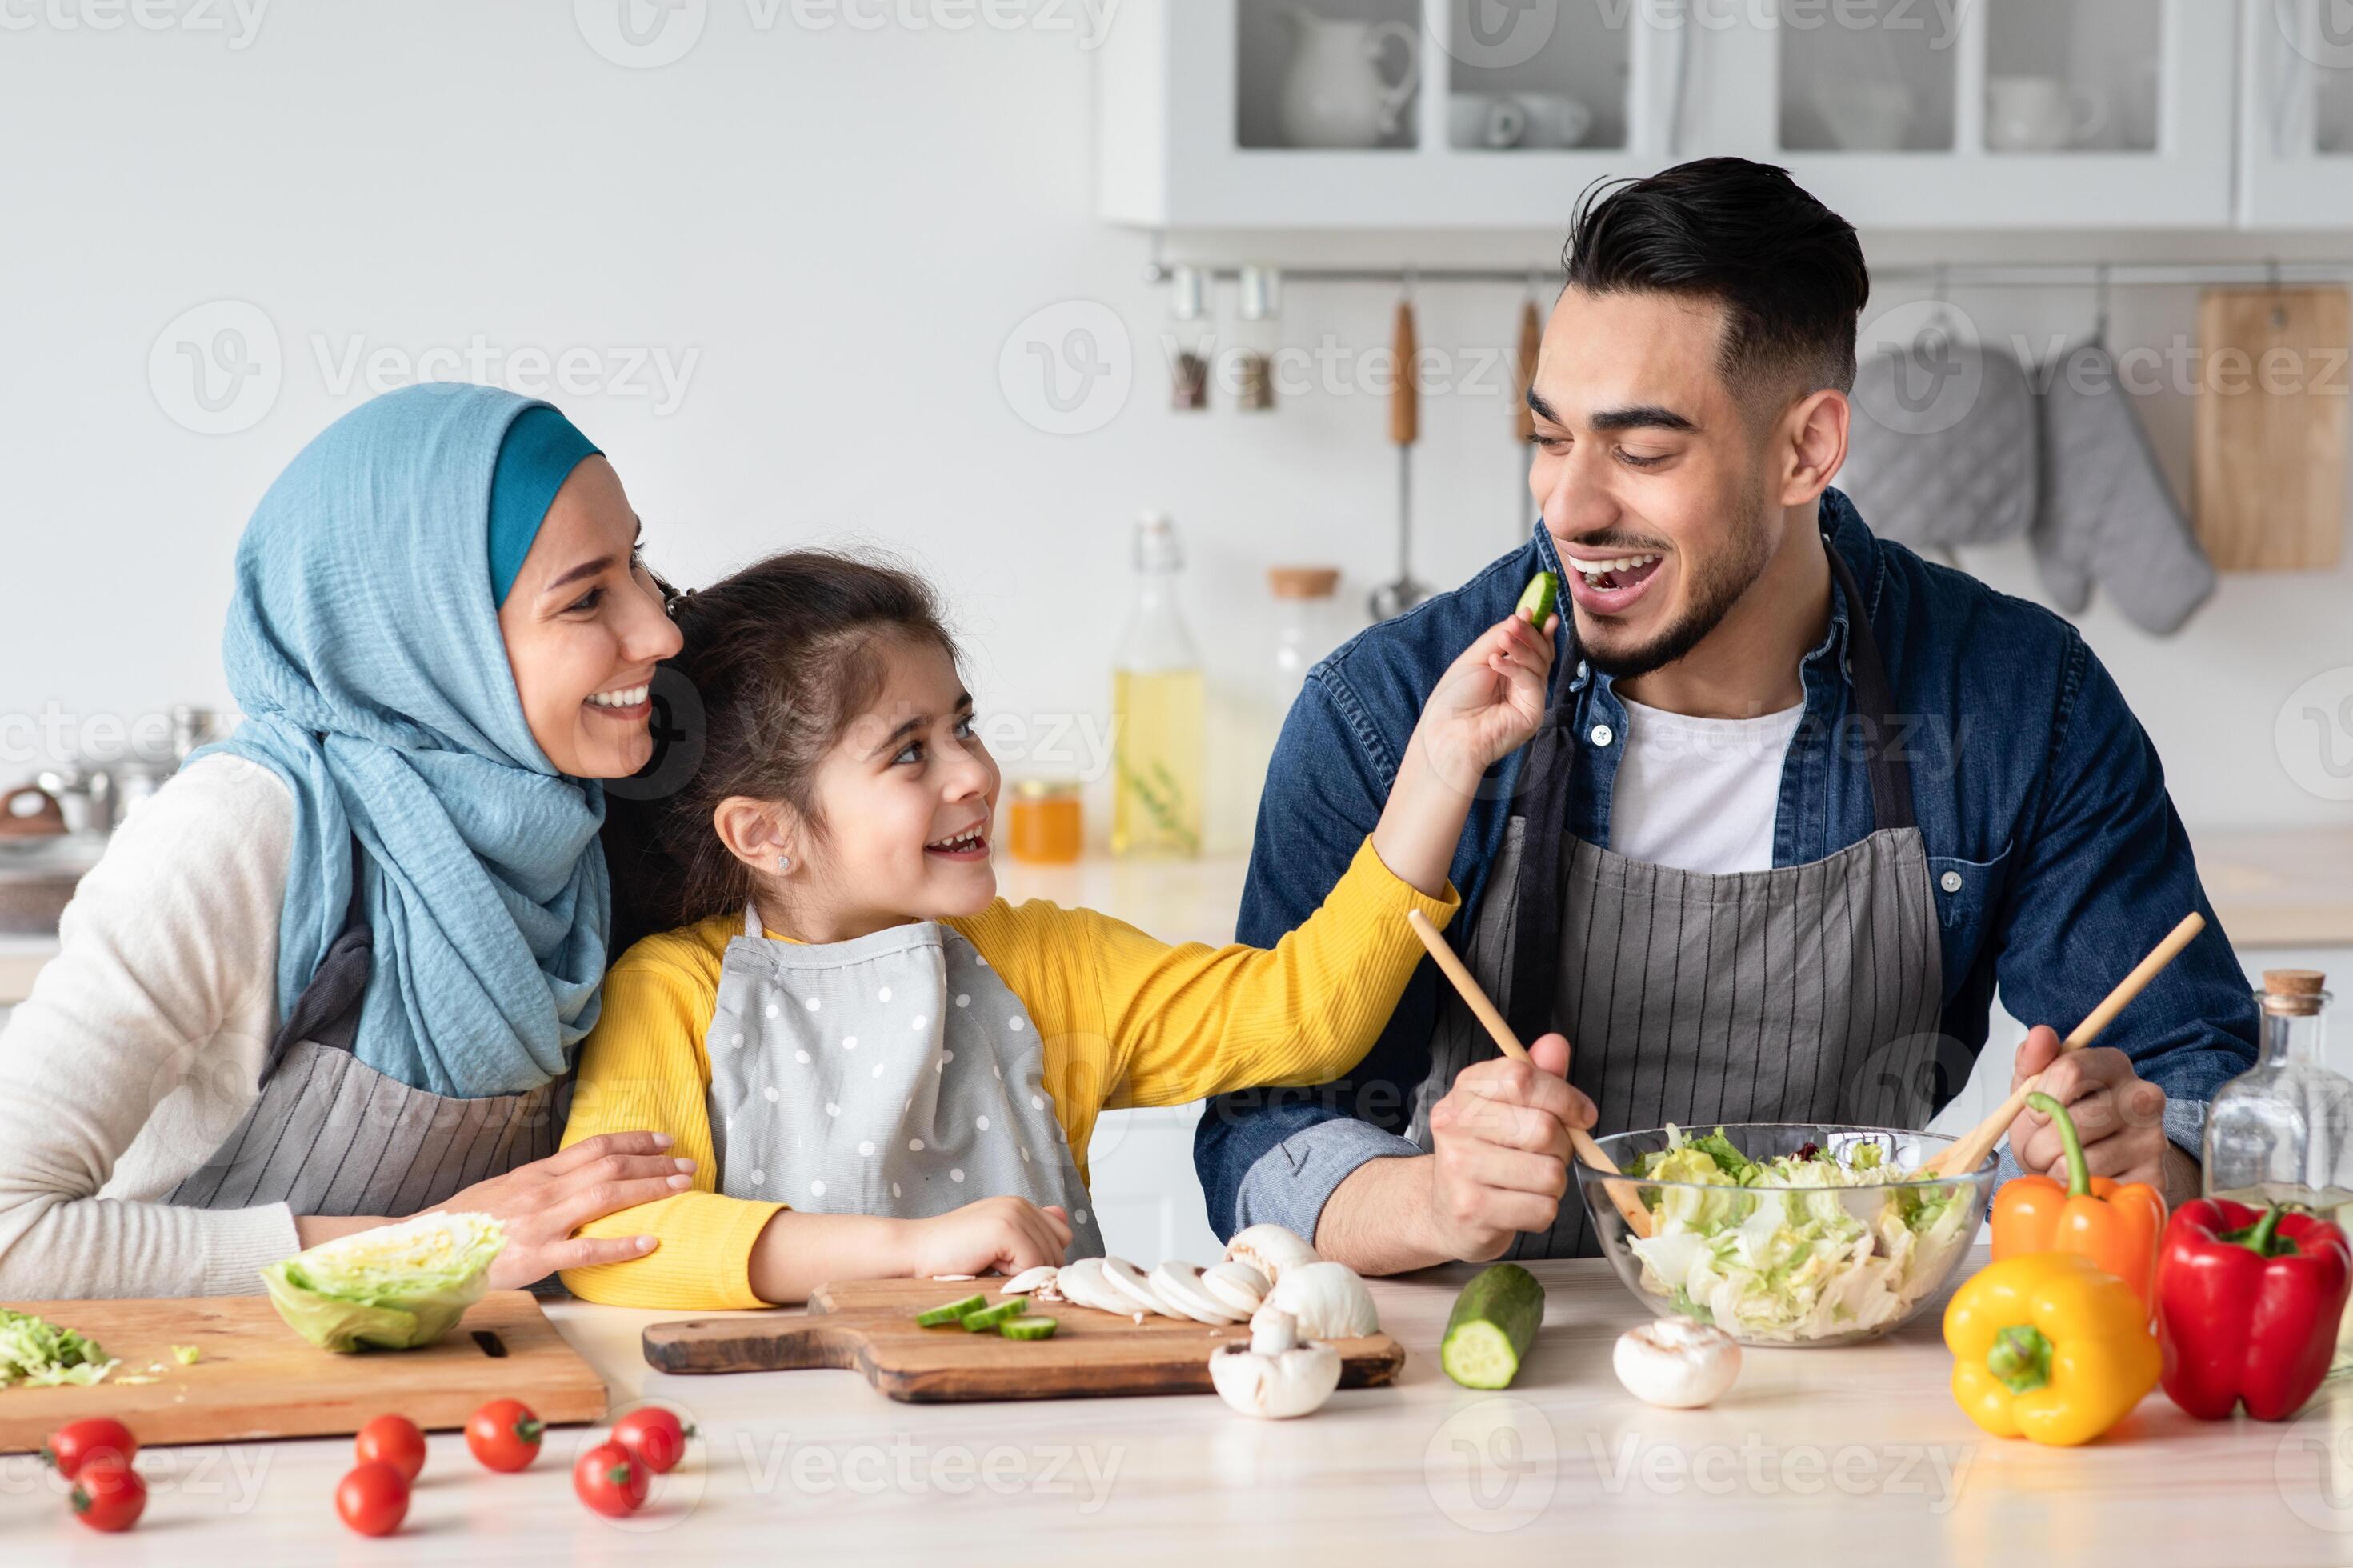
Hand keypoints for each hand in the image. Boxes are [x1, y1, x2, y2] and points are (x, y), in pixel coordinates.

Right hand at [434, 1131, 696, 1290]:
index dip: (635, 1140)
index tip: (666, 1140)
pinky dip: (622, 1245)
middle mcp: (544, 1191)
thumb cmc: (468, 1223)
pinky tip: (650, 1243)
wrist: (427, 1248)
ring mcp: (541, 1222)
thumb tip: (579, 1177)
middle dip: (655, 1163)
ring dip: (650, 1190)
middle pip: (611, 1166)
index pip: (596, 1146)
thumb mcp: (506, 1190)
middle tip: (689, 1166)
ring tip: (683, 1189)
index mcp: (538, 1173)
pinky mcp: (536, 1256)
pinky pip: (586, 1251)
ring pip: (606, 1197)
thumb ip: (543, 1184)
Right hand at [901, 1197, 1072, 1279]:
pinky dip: (1013, 1275)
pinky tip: (987, 1264)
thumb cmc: (953, 1254)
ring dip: (1021, 1272)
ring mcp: (1014, 1213)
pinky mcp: (1006, 1228)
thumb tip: (1065, 1219)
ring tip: (989, 1263)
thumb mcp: (997, 1244)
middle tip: (997, 1265)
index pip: (1061, 1235)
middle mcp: (1021, 1204)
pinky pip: (1032, 1264)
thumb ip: (1030, 1231)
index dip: (1043, 1258)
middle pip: (1059, 1249)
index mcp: (1020, 1205)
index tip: (1013, 1266)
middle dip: (1035, 1267)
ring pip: (1047, 1259)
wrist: (916, 1251)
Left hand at [1406, 608, 1558, 799]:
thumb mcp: (1474, 658)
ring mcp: (1530, 698)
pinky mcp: (1533, 712)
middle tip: (1518, 621)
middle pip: (1540, 652)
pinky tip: (1495, 663)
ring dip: (1522, 647)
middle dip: (1530, 634)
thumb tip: (1524, 614)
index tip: (1538, 612)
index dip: (1536, 629)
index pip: (1531, 646)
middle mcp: (1522, 684)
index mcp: (1509, 671)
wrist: (1446, 734)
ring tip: (1504, 638)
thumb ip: (1498, 637)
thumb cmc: (1454, 699)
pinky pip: (1532, 681)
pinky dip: (1515, 668)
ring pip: (1540, 664)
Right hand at [1421, 1033, 1596, 1261]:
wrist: (1442, 1208)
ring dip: (1554, 1182)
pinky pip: (1542, 1209)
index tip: (1582, 1115)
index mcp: (1466, 1090)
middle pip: (1543, 1129)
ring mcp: (1459, 1168)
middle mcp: (1455, 1124)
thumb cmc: (1485, 1152)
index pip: (1522, 1078)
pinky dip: (1543, 1210)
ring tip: (1533, 1180)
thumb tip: (1555, 1045)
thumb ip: (1536, 1075)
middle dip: (1563, 1147)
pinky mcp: (1471, 1209)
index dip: (1564, 1097)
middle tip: (1549, 1154)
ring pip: (1549, 1173)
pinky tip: (1522, 1203)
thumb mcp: (1505, 1107)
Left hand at [2005, 1027, 2178, 1195]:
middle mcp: (2143, 1096)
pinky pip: (2095, 1188)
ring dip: (2052, 1170)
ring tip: (2060, 1164)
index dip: (2038, 1099)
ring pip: (2079, 1160)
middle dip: (2038, 1143)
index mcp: (2114, 1064)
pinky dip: (2077, 1190)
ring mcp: (2154, 1138)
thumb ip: (2033, 1060)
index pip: (2068, 1071)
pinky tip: (2082, 1181)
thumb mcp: (2039, 1089)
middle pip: (2070, 1120)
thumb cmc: (2063, 1123)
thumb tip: (2040, 1034)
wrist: (2099, 1166)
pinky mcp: (2155, 1178)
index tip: (2035, 1113)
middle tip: (2040, 1149)